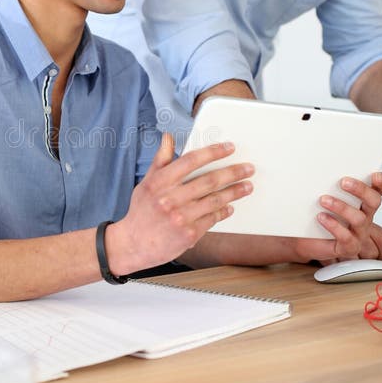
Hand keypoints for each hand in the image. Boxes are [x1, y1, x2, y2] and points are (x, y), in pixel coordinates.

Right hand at [106, 133, 253, 273]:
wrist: (133, 245)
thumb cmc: (141, 211)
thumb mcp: (146, 182)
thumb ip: (160, 160)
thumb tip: (168, 137)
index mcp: (160, 182)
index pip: (191, 161)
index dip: (213, 152)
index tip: (229, 147)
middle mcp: (170, 198)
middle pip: (208, 181)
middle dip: (232, 173)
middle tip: (248, 168)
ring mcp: (180, 217)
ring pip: (214, 200)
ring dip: (234, 192)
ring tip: (247, 186)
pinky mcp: (188, 234)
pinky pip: (212, 219)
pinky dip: (223, 211)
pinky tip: (230, 206)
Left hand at [293, 171, 381, 264]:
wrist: (303, 238)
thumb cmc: (314, 214)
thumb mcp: (322, 194)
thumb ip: (328, 183)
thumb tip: (321, 164)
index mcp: (362, 202)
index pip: (380, 190)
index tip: (375, 175)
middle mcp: (364, 216)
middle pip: (374, 201)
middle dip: (361, 190)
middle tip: (343, 182)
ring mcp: (358, 233)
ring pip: (360, 219)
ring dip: (341, 206)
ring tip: (323, 200)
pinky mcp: (348, 247)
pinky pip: (348, 238)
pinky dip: (334, 226)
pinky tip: (321, 217)